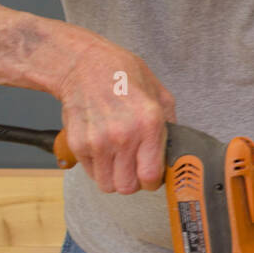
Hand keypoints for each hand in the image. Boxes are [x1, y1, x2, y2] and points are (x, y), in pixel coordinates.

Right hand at [56, 38, 177, 194]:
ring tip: (117, 159)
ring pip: (107, 185)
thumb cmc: (122, 75)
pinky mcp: (78, 143)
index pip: (150, 176)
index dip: (152, 182)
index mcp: (148, 124)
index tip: (151, 176)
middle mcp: (123, 135)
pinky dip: (97, 167)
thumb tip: (175, 149)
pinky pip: (91, 173)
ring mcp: (98, 141)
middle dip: (133, 182)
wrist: (84, 65)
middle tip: (133, 169)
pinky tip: (103, 149)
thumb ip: (171, 124)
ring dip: (114, 177)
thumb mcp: (159, 94)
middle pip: (127, 187)